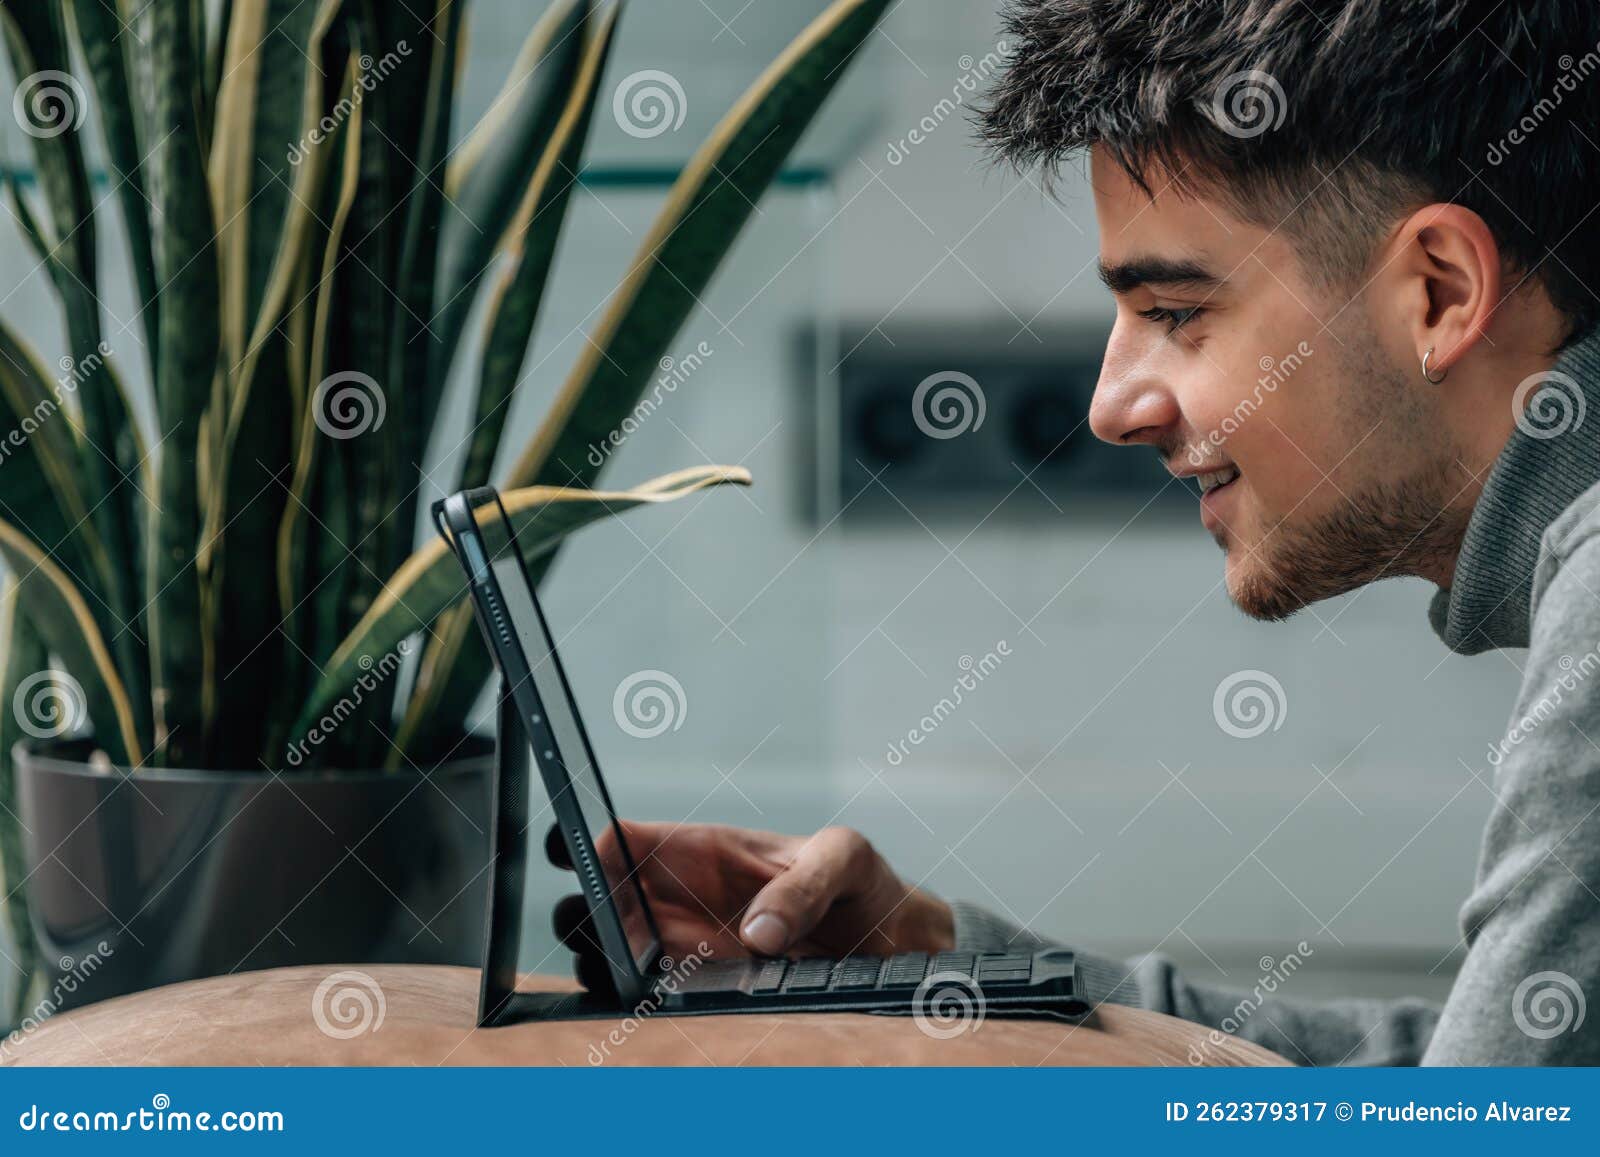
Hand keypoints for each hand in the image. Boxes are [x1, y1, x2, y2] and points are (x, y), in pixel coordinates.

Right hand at [551, 821, 953, 964]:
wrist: (890, 941)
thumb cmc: (860, 883)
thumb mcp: (844, 859)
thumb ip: (804, 886)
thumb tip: (759, 933)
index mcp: (700, 850)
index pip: (623, 840)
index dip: (588, 847)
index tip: (575, 861)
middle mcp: (681, 899)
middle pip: (598, 902)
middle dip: (585, 917)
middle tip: (616, 936)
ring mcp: (687, 948)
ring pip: (612, 955)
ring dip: (607, 966)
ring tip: (635, 974)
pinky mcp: (705, 992)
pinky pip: (652, 998)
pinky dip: (640, 1003)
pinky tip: (658, 1003)